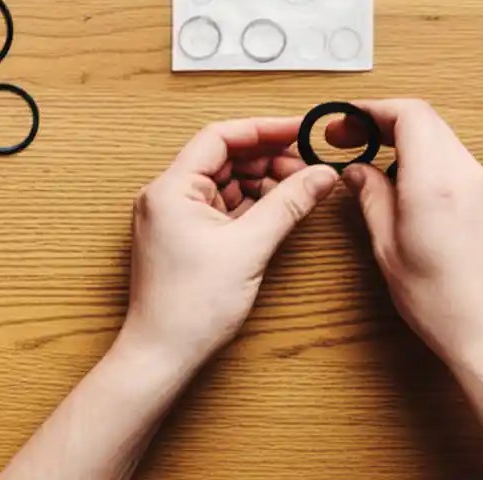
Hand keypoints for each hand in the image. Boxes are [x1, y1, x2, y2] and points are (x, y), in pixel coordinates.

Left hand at [123, 118, 338, 366]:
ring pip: (225, 182)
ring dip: (261, 181)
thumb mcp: (250, 247)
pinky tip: (278, 209)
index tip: (301, 129)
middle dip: (268, 158)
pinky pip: (221, 206)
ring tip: (298, 190)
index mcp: (170, 188)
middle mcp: (166, 195)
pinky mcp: (183, 236)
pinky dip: (250, 204)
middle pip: (223, 157)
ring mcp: (173, 216)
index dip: (264, 129)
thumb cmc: (190, 307)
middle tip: (307, 169)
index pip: (220, 137)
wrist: (162, 354)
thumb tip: (320, 174)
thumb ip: (288, 204)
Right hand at [330, 100, 482, 373]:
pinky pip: (464, 168)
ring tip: (380, 173)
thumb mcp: (388, 249)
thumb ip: (371, 198)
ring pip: (446, 143)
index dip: (370, 110)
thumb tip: (356, 170)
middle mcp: (471, 176)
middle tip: (351, 142)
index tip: (343, 125)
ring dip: (410, 146)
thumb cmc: (441, 304)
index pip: (409, 114)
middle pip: (428, 122)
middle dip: (385, 124)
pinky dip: (434, 167)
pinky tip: (415, 195)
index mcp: (436, 183)